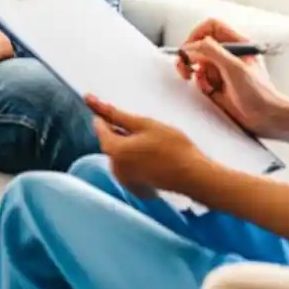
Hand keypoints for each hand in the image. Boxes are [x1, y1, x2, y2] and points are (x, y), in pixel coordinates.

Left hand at [87, 95, 209, 195]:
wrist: (193, 175)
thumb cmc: (173, 147)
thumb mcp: (145, 125)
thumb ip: (118, 116)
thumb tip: (98, 108)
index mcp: (115, 151)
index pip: (100, 128)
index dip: (101, 114)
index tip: (95, 101)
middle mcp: (115, 168)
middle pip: (111, 142)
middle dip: (120, 131)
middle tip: (141, 125)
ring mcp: (125, 180)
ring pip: (121, 155)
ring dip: (129, 146)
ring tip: (152, 142)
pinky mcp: (135, 187)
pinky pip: (130, 167)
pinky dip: (137, 159)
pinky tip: (154, 156)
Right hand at [177, 18, 288, 137]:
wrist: (266, 118)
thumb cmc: (260, 94)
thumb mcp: (235, 68)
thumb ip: (212, 52)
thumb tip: (192, 46)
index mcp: (238, 44)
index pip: (212, 26)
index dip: (198, 34)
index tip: (190, 47)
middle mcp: (229, 54)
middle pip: (200, 45)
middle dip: (191, 55)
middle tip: (186, 66)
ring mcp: (222, 70)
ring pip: (198, 63)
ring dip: (197, 73)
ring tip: (204, 82)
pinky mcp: (217, 85)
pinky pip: (200, 79)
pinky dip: (201, 84)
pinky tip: (211, 91)